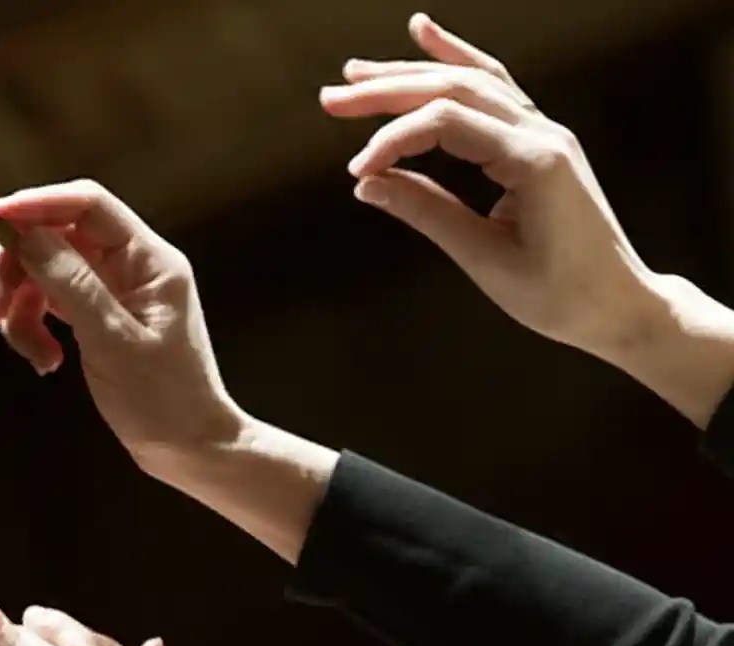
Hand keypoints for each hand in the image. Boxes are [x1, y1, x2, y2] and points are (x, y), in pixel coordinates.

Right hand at [0, 180, 243, 471]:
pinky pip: (50, 304)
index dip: (36, 204)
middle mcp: (131, 266)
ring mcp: (113, 290)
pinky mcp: (98, 316)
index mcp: (150, 260)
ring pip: (45, 272)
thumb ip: (72, 284)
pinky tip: (46, 362)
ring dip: (21, 309)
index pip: (87, 205)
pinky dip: (35, 329)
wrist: (191, 450)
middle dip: (15, 270)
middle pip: (55, 237)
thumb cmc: (165, 400)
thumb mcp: (114, 342)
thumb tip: (27, 234)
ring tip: (32, 355)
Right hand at [320, 12, 663, 357]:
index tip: (356, 171)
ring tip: (357, 72)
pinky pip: (495, 86)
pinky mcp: (539, 140)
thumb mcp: (486, 261)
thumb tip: (366, 185)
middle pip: (454, 88)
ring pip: (471, 80)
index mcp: (534, 162)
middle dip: (388, 89)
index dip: (393, 140)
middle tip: (331, 98)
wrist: (619, 304)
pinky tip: (424, 37)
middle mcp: (542, 133)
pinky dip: (458, 59)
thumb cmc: (559, 295)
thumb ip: (426, 213)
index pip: (446, 123)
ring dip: (412, 72)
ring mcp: (545, 131)